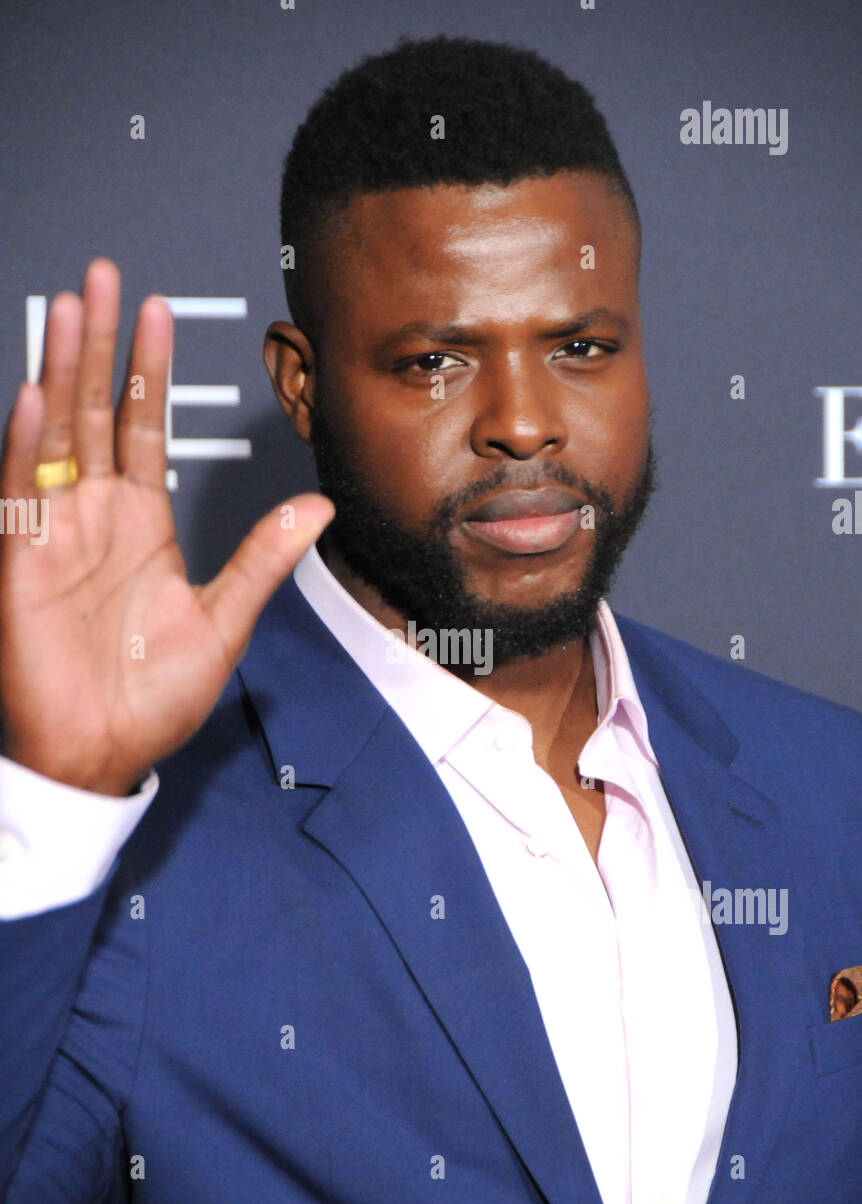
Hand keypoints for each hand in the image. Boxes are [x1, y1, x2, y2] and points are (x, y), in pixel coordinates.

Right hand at [0, 258, 333, 795]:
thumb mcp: (225, 619)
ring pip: (56, 435)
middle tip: (106, 277)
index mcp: (142, 526)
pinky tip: (36, 397)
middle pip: (96, 411)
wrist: (106, 752)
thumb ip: (264, 557)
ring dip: (61, 372)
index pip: (143, 427)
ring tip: (70, 309)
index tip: (158, 312)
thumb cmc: (156, 696)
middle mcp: (96, 518)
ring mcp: (56, 535)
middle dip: (101, 344)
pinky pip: (21, 496)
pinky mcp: (24, 565)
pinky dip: (27, 448)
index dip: (150, 370)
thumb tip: (318, 504)